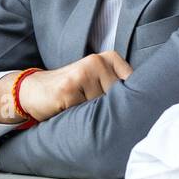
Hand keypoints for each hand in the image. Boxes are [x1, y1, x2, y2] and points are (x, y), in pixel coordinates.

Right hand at [0, 52, 133, 123]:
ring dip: (96, 117)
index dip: (134, 102)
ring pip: (104, 107)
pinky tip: (71, 113)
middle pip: (121, 98)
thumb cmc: (71, 91)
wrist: (33, 91)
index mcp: (109, 58)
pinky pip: (86, 112)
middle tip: (99, 117)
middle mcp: (98, 62)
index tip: (133, 113)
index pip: (134, 84)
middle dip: (115, 112)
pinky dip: (81, 119)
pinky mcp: (69, 88)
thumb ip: (118, 89)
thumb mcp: (97, 84)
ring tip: (82, 112)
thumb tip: (146, 108)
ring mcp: (83, 73)